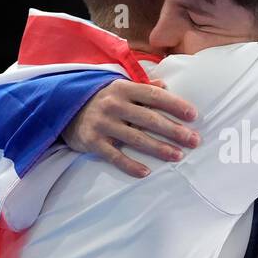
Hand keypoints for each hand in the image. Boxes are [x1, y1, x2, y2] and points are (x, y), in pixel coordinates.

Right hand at [63, 79, 198, 177]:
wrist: (63, 108)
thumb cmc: (101, 99)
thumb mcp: (120, 88)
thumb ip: (143, 87)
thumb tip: (165, 85)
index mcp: (123, 88)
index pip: (154, 96)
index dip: (175, 105)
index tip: (193, 115)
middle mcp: (113, 104)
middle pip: (149, 119)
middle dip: (174, 130)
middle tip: (194, 140)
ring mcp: (102, 123)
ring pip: (135, 138)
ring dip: (159, 148)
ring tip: (178, 156)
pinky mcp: (92, 141)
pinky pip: (114, 156)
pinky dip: (130, 165)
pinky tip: (147, 172)